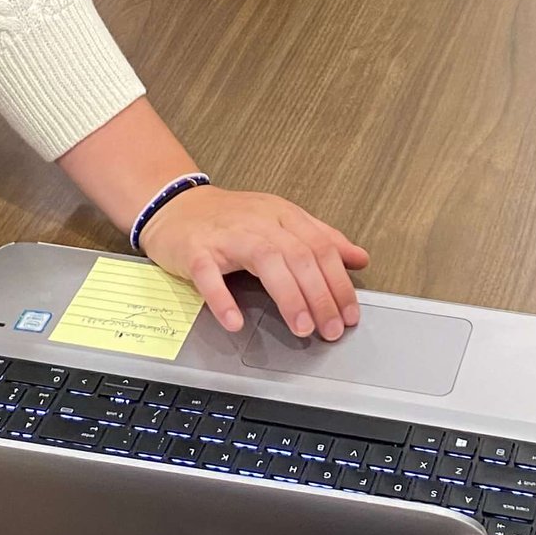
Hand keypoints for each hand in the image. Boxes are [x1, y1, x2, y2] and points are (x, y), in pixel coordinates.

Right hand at [138, 185, 370, 339]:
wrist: (176, 206)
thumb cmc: (230, 218)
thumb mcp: (281, 221)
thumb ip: (320, 238)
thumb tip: (359, 258)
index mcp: (282, 215)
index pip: (320, 247)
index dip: (339, 282)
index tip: (349, 314)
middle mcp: (259, 221)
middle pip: (298, 255)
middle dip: (320, 295)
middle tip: (331, 329)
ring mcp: (226, 235)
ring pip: (265, 259)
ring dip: (288, 296)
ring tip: (301, 327)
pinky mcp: (195, 251)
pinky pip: (209, 274)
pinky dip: (222, 299)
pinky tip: (235, 321)